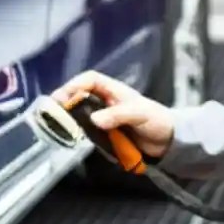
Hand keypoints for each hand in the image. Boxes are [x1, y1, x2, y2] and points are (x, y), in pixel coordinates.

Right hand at [51, 70, 174, 157]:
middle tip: (53, 112)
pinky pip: (88, 130)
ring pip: (82, 114)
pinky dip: (79, 132)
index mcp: (114, 90)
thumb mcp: (139, 114)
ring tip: (58, 124)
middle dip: (66, 101)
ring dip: (70, 117)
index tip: (62, 96)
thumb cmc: (158, 120)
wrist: (169, 142)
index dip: (75, 84)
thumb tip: (94, 120)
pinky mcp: (106, 134)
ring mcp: (105, 118)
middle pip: (81, 96)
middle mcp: (107, 102)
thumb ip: (117, 115)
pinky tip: (72, 136)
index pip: (90, 80)